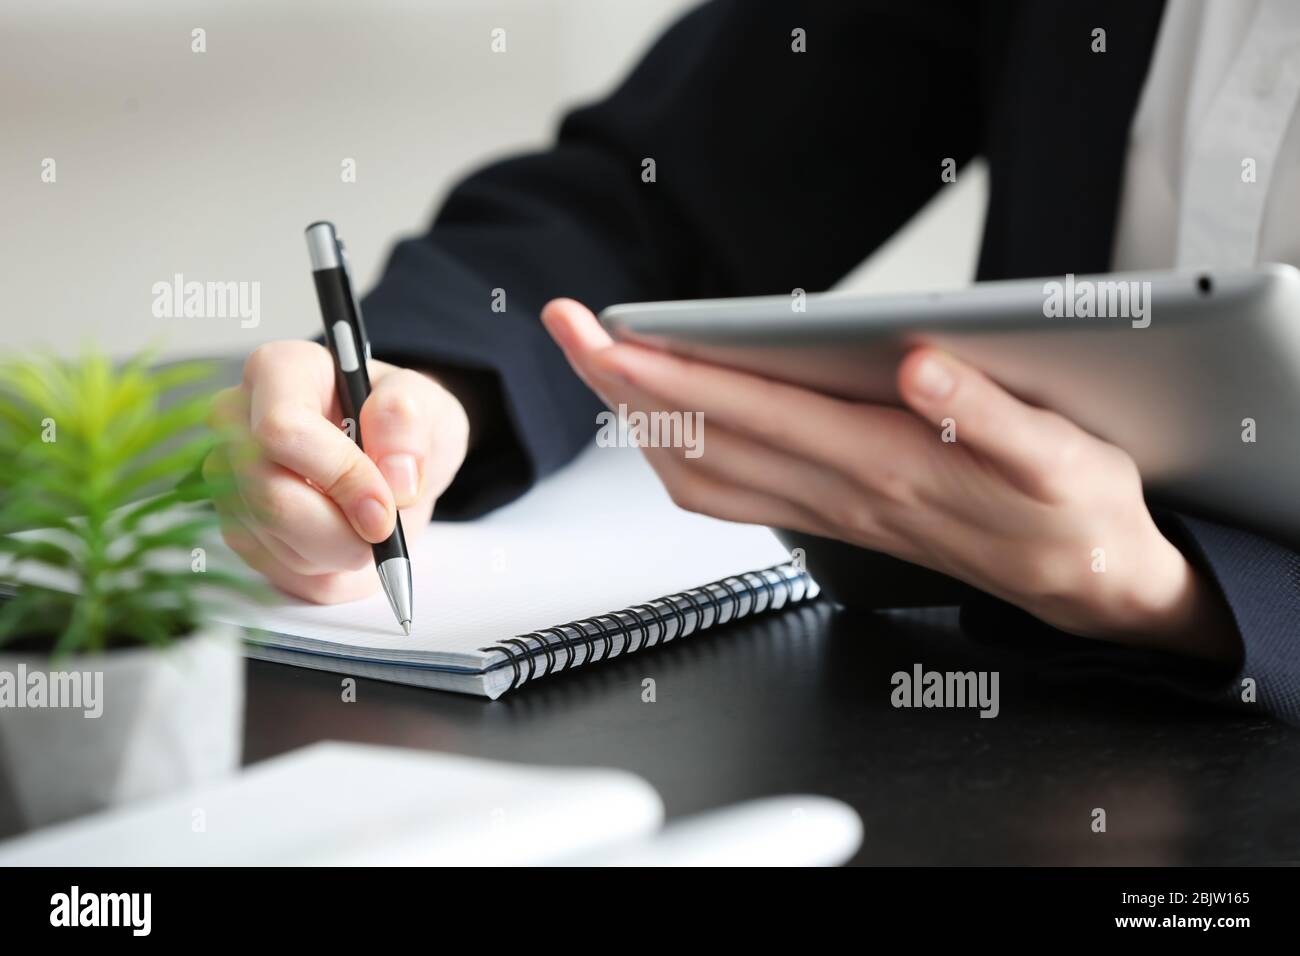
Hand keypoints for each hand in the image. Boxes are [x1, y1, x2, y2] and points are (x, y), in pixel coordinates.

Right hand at [204, 340, 468, 602]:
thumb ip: (411, 422)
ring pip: (278, 542)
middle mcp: (237, 421)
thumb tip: (396, 474)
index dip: (338, 477)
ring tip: (370, 524)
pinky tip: (349, 539)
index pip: (282, 431)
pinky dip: (331, 571)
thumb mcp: (428, 405)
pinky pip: (284, 573)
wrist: (392, 459)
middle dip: (339, 532)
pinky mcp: (240, 528)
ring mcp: (229, 479)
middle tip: (385, 533)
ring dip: (340, 552)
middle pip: (269, 496)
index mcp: (279, 371)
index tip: (385, 507)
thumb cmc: (401, 423)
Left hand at [542, 298, 1240, 663]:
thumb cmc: (1075, 510)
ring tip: (600, 363)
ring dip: (641, 420)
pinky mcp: (833, 522)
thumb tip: (918, 363)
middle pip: (705, 442)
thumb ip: (989, 412)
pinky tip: (665, 422)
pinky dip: (678, 455)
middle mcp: (843, 496)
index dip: (676, 375)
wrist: (1087, 586)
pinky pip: (730, 497)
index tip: (611, 335)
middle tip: (567, 326)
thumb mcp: (1063, 457)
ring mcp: (829, 516)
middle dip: (626, 384)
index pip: (756, 413)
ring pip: (704, 477)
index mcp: (891, 467)